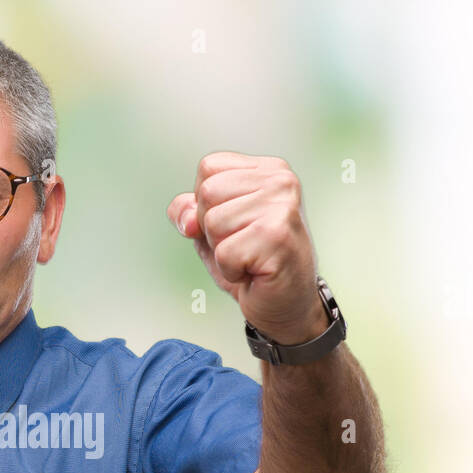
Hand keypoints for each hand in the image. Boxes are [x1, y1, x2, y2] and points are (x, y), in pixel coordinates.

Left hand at [167, 152, 326, 342]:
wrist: (286, 304)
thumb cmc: (250, 263)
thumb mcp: (211, 230)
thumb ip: (188, 211)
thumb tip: (186, 219)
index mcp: (267, 170)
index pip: (208, 168)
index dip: (205, 204)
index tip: (233, 225)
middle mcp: (280, 181)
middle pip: (207, 192)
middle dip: (212, 229)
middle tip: (242, 245)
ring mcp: (282, 206)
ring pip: (213, 222)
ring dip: (222, 251)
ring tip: (249, 257)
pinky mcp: (278, 236)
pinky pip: (224, 253)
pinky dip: (231, 270)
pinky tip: (254, 271)